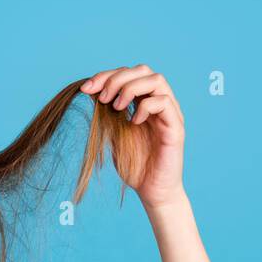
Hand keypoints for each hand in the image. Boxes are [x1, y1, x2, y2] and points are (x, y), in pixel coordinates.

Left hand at [80, 64, 185, 209]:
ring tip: (116, 107)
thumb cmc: (134, 165)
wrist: (152, 191)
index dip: (106, 76)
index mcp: (143, 102)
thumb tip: (89, 91)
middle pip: (142, 70)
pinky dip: (145, 107)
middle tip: (101, 97)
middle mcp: (158, 103)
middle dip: (117, 78)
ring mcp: (169, 113)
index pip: (128, 74)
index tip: (85, 88)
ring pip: (156, 80)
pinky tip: (133, 122)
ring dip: (131, 88)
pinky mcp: (176, 127)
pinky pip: (164, 103)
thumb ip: (107, 113)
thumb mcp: (113, 134)